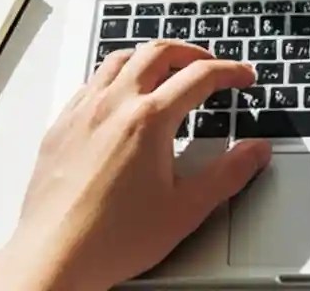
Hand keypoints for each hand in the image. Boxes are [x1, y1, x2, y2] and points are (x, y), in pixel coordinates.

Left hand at [0, 40, 270, 290]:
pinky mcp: (61, 126)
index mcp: (149, 120)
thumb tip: (255, 151)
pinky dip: (116, 74)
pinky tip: (121, 95)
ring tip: (168, 69)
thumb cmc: (112, 239)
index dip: (230, 72)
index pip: (200, 77)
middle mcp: (114, 105)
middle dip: (192, 52)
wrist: (53, 257)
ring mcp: (83, 112)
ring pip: (120, 59)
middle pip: (158, 53)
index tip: (243, 77)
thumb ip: (228, 174)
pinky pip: (91, 81)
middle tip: (210, 65)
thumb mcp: (185, 210)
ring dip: (151, 56)